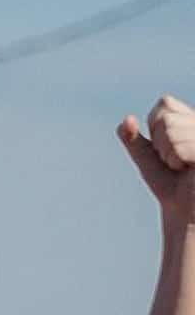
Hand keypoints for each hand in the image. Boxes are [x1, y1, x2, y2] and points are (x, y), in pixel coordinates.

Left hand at [119, 95, 194, 218]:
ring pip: (171, 130)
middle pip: (165, 118)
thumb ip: (133, 139)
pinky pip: (180, 145)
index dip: (156, 129)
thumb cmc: (169, 183)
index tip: (164, 149)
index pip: (164, 104)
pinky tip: (189, 168)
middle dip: (160, 143)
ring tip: (182, 165)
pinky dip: (177, 159)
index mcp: (191, 118)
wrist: (184, 209)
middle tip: (174, 161)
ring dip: (168, 154)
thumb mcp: (147, 157)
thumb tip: (126, 120)